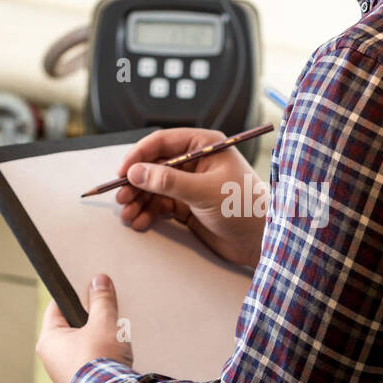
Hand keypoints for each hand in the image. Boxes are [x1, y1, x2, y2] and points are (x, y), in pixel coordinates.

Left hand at [35, 273, 133, 382]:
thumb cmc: (100, 361)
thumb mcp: (104, 323)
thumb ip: (101, 300)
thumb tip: (98, 279)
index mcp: (48, 340)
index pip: (57, 308)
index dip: (74, 296)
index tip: (89, 289)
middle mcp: (50, 359)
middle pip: (70, 327)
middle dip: (89, 319)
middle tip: (106, 313)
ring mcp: (64, 375)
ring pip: (80, 347)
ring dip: (97, 340)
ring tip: (115, 337)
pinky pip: (88, 365)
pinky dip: (100, 359)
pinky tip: (115, 358)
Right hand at [113, 126, 268, 269]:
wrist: (261, 241)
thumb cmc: (245, 208)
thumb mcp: (205, 192)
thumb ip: (169, 182)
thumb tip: (136, 172)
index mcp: (205, 145)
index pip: (163, 142)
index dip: (139, 155)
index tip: (123, 172)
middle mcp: (195, 162)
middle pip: (154, 166)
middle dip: (136, 183)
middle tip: (122, 197)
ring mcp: (190, 184)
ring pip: (155, 188)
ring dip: (139, 200)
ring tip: (128, 214)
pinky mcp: (188, 206)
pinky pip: (160, 205)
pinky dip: (148, 213)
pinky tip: (140, 222)